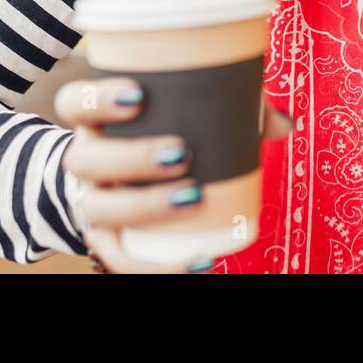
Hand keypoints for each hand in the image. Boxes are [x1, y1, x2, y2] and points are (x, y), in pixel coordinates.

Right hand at [54, 77, 291, 272]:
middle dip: (132, 158)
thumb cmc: (164, 133)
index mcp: (95, 120)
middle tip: (182, 153)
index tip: (140, 95)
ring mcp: (92, 203)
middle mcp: (85, 161)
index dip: (97, 99)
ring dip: (145, 207)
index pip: (75, 102)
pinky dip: (158, 268)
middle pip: (86, 160)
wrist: (120, 181)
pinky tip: (201, 261)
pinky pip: (122, 260)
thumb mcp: (187, 114)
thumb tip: (287, 124)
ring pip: (99, 210)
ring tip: (194, 198)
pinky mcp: (106, 241)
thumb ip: (233, 109)